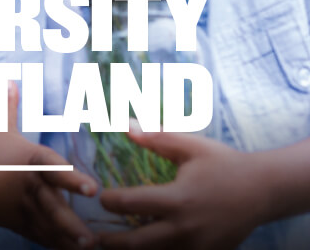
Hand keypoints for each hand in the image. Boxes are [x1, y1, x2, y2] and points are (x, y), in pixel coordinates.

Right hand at [0, 86, 98, 248]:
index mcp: (28, 158)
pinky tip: (69, 248)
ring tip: (88, 247)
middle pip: (51, 204)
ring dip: (67, 236)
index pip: (54, 168)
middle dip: (70, 221)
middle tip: (91, 237)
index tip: (93, 190)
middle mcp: (26, 184)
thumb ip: (7, 104)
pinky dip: (52, 241)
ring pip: (47, 223)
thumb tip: (11, 79)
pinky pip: (36, 232)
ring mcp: (18, 205)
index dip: (73, 179)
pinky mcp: (12, 220)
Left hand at [95, 129, 265, 248]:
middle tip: (96, 236)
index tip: (101, 197)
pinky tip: (146, 245)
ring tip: (115, 244)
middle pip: (135, 243)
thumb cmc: (225, 165)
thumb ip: (156, 138)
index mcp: (178, 199)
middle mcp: (186, 227)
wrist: (266, 191)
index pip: (129, 204)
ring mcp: (197, 246)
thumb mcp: (192, 147)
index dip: (108, 201)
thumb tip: (125, 124)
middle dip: (110, 241)